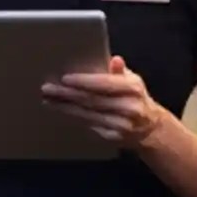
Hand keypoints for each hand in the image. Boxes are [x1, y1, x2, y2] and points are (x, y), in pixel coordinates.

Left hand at [40, 56, 165, 147]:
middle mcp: (129, 107)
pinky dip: (72, 116)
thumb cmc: (135, 97)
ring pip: (87, 113)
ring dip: (64, 106)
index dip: (84, 81)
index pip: (105, 84)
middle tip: (47, 88)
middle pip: (92, 100)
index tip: (65, 78)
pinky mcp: (113, 137)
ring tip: (48, 98)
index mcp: (133, 88)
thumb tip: (114, 59)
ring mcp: (121, 125)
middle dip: (67, 94)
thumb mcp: (132, 80)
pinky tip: (59, 109)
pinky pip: (88, 124)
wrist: (149, 127)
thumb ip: (119, 70)